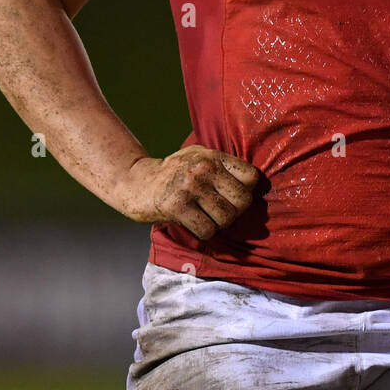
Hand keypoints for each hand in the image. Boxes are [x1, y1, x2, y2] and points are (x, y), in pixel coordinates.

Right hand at [117, 145, 261, 239]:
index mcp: (212, 156)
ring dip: (218, 225)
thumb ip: (222, 166)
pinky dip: (203, 233)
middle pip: (243, 200)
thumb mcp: (197, 157)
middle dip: (235, 213)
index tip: (233, 197)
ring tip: (205, 218)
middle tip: (220, 213)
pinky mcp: (177, 206)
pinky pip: (207, 230)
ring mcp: (190, 186)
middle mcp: (203, 168)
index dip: (247, 192)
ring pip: (226, 218)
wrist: (135, 182)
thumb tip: (253, 184)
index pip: (251, 177)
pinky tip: (193, 223)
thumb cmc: (172, 173)